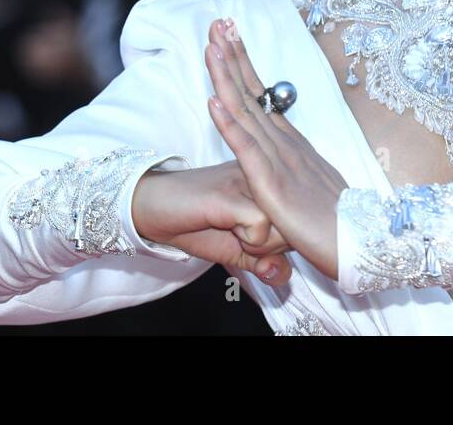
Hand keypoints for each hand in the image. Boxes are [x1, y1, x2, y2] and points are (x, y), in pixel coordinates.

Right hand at [131, 159, 293, 284]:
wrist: (153, 207)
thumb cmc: (194, 224)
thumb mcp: (235, 249)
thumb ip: (262, 261)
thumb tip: (283, 275)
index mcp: (268, 183)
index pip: (299, 217)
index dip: (281, 240)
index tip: (250, 234)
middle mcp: (263, 176)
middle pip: (295, 222)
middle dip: (271, 244)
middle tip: (238, 232)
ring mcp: (248, 180)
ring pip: (282, 224)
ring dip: (258, 242)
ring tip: (231, 228)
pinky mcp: (231, 192)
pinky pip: (260, 225)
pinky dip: (247, 239)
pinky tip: (224, 225)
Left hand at [204, 17, 348, 282]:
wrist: (362, 246)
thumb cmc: (339, 226)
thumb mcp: (313, 190)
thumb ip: (297, 172)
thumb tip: (287, 161)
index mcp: (293, 144)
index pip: (262, 96)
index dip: (244, 64)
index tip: (230, 36)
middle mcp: (286, 144)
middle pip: (253, 93)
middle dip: (233, 56)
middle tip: (217, 22)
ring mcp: (280, 161)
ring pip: (247, 111)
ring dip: (226, 77)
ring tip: (211, 47)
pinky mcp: (273, 183)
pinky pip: (247, 149)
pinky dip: (229, 123)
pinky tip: (213, 101)